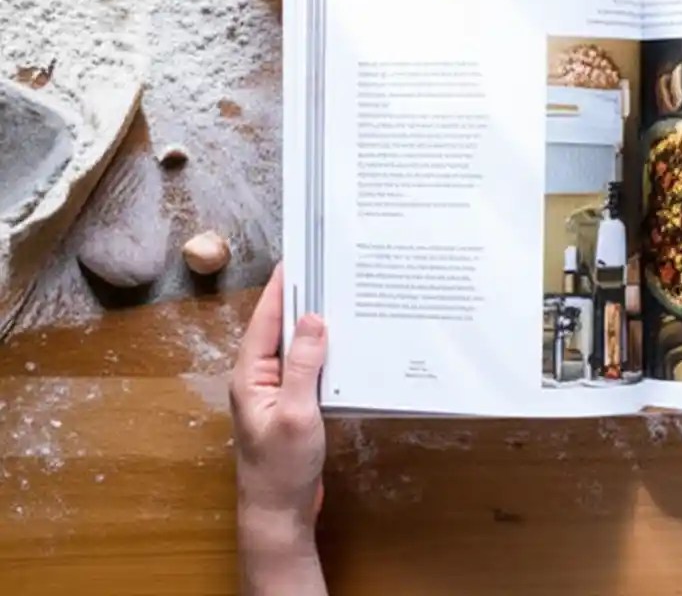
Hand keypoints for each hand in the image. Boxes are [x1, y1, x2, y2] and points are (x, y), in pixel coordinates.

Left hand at [230, 264, 327, 555]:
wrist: (279, 513)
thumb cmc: (281, 468)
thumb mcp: (295, 413)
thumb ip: (303, 365)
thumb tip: (312, 319)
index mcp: (250, 375)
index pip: (265, 319)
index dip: (281, 287)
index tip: (297, 256)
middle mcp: (259, 378)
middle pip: (279, 328)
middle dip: (301, 299)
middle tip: (329, 270)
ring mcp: (275, 393)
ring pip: (295, 348)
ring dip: (316, 326)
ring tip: (341, 298)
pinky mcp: (293, 406)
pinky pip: (307, 368)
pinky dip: (324, 353)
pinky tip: (345, 344)